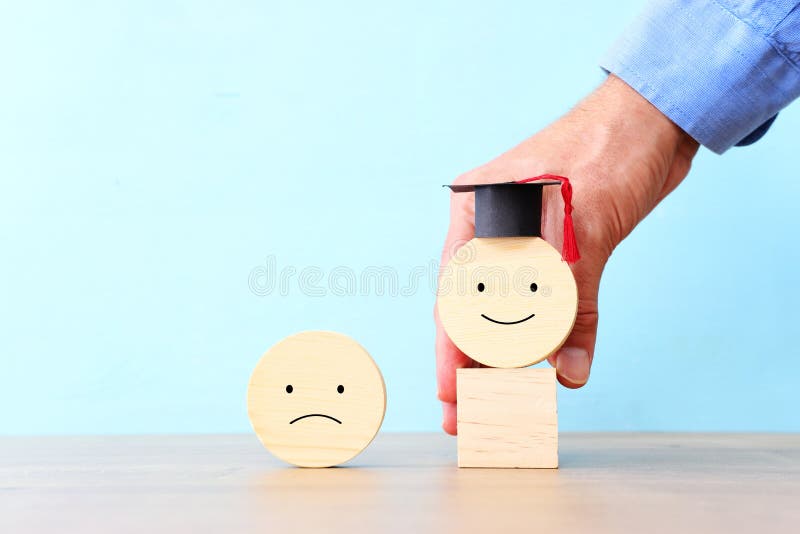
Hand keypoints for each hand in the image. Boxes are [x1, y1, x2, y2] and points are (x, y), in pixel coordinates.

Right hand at [435, 74, 698, 434]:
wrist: (657, 121)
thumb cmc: (608, 148)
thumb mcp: (582, 224)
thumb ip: (572, 300)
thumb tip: (568, 371)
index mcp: (478, 212)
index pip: (454, 291)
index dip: (451, 346)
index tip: (452, 390)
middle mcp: (496, 231)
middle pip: (476, 308)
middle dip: (471, 363)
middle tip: (465, 413)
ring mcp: (529, 243)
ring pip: (513, 311)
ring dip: (511, 357)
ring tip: (501, 402)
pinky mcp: (565, 255)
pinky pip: (556, 305)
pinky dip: (562, 337)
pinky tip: (560, 369)